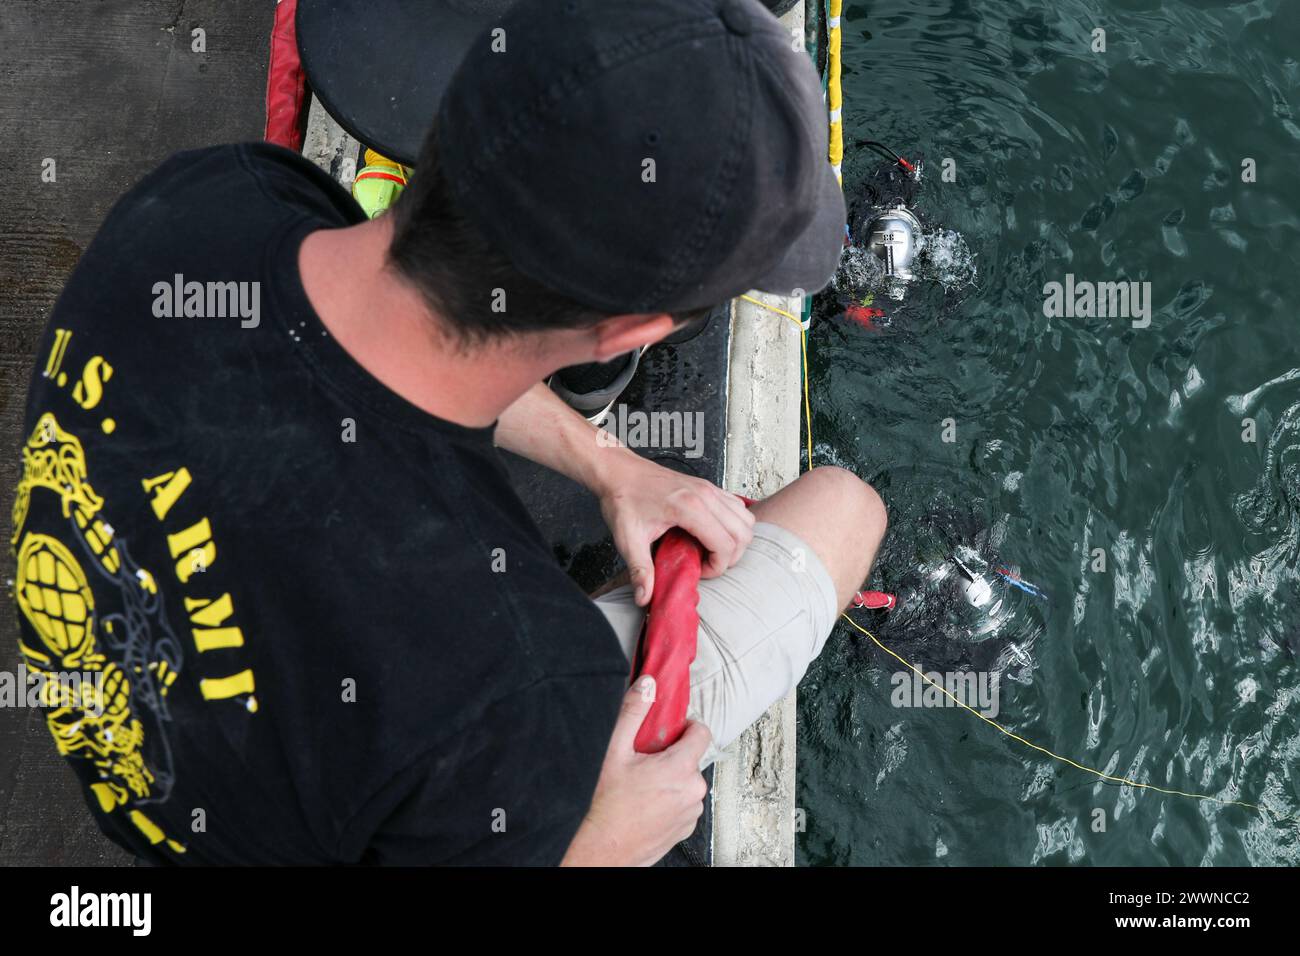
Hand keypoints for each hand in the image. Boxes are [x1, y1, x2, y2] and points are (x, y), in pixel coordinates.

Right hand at [561, 677, 710, 866]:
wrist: (601, 851)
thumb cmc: (605, 807)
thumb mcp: (613, 751)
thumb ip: (633, 713)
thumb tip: (647, 685)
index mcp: (680, 768)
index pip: (702, 732)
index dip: (685, 727)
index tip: (669, 732)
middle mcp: (692, 792)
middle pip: (692, 758)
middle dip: (672, 755)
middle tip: (644, 762)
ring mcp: (690, 813)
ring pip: (687, 782)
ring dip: (671, 780)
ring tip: (642, 786)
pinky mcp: (685, 829)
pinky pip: (683, 804)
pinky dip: (669, 800)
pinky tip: (645, 804)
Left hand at [595, 450, 754, 605]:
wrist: (619, 471)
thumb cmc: (624, 499)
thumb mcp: (628, 539)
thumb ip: (640, 570)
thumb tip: (644, 597)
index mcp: (689, 507)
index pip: (725, 544)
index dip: (718, 566)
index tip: (699, 571)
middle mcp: (705, 495)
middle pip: (742, 534)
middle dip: (730, 557)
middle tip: (707, 564)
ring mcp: (709, 488)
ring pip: (746, 520)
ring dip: (736, 541)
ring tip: (712, 550)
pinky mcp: (708, 486)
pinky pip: (737, 508)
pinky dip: (733, 525)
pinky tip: (712, 534)